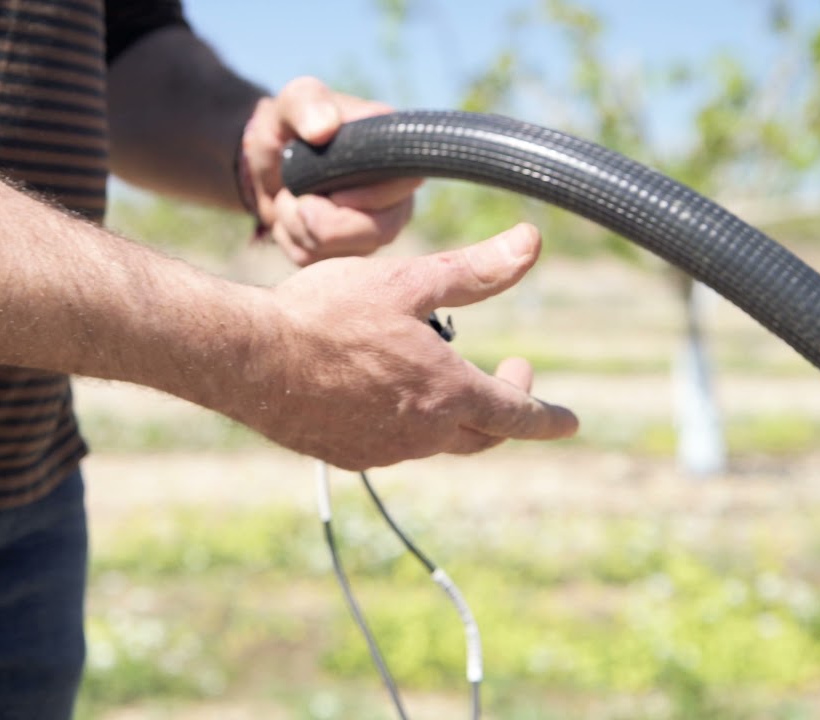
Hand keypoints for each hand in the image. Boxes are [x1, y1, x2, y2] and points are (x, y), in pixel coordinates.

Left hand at [240, 76, 420, 265]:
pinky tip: (289, 219)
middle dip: (326, 223)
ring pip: (351, 254)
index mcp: (394, 152)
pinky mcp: (348, 251)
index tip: (330, 193)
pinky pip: (324, 263)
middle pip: (382, 230)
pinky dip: (295, 243)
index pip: (405, 182)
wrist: (268, 161)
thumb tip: (324, 128)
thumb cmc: (288, 125)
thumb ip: (306, 104)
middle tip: (291, 199)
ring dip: (303, 230)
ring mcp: (375, 226)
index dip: (367, 197)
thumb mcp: (291, 103)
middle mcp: (396, 194)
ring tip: (287, 200)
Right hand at [245, 223, 577, 469]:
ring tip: (430, 365)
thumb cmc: (327, 312)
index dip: (548, 418)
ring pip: (436, 439)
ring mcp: (383, 451)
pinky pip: (393, 445)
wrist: (250, 357)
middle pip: (483, 435)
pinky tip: (383, 390)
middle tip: (508, 373)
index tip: (570, 421)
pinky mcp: (348, 455)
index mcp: (446, 392)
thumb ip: (474, 271)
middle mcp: (421, 434)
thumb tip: (530, 242)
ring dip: (450, 410)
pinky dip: (407, 422)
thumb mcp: (407, 280)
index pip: (517, 415)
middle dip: (506, 410)